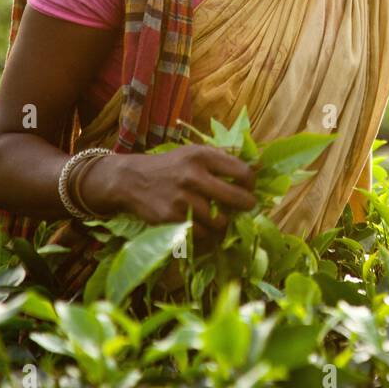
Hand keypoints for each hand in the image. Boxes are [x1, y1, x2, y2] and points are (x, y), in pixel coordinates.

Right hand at [81, 145, 257, 251]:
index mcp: (202, 156)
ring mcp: (181, 199)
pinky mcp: (171, 218)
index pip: (243, 172)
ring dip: (223, 223)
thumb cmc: (170, 167)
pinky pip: (201, 233)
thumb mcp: (193, 153)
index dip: (251, 183)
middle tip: (245, 208)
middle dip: (246, 206)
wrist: (130, 180)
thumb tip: (258, 168)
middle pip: (237, 199)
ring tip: (219, 217)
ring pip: (220, 222)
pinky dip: (205, 233)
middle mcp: (193, 176)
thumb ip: (222, 159)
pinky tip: (202, 226)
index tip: (249, 188)